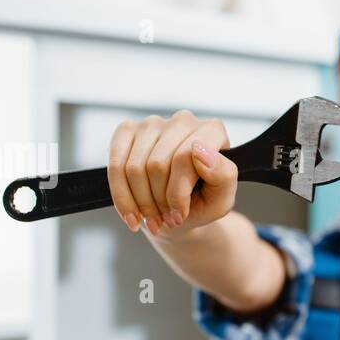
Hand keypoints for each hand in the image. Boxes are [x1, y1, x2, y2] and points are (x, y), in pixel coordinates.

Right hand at [106, 110, 235, 236]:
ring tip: (154, 219)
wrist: (178, 212)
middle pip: (158, 164)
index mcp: (212, 131)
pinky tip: (133, 215)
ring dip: (142, 203)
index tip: (180, 214)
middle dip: (160, 201)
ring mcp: (152, 124)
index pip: (185, 157)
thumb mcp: (221, 199)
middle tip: (168, 219)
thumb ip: (223, 176)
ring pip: (135, 168)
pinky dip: (123, 198)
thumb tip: (201, 150)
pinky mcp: (126, 132)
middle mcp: (183, 121)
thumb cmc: (204, 203)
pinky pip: (115, 167)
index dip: (178, 193)